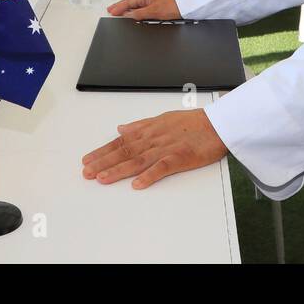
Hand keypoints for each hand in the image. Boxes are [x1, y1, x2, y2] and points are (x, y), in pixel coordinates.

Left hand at [81, 109, 227, 188]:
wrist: (217, 123)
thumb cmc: (192, 122)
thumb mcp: (162, 118)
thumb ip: (140, 125)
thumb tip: (121, 129)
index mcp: (149, 130)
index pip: (120, 142)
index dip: (103, 152)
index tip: (87, 160)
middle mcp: (154, 138)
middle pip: (124, 151)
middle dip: (103, 162)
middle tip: (86, 173)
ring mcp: (166, 148)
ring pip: (138, 160)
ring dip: (119, 170)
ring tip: (102, 179)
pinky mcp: (181, 157)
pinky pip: (162, 167)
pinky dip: (149, 175)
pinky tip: (137, 184)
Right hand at [107, 0, 180, 18]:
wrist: (187, 6)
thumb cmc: (174, 5)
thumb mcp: (154, 11)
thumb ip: (139, 14)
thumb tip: (128, 16)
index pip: (129, 1)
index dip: (119, 7)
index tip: (111, 11)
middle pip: (131, 2)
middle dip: (121, 6)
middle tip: (111, 10)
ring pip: (136, 4)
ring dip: (128, 9)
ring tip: (119, 13)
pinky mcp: (157, 4)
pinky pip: (142, 7)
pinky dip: (136, 11)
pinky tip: (133, 15)